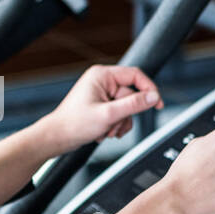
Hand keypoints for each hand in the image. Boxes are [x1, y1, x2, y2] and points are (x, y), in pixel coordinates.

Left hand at [39, 65, 163, 153]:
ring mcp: (101, 94)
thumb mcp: (109, 114)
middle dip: (125, 116)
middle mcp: (102, 82)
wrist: (57, 138)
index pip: (135, 75)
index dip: (149, 89)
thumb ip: (134, 104)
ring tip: (106, 131)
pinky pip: (119, 114)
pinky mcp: (101, 106)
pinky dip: (114, 125)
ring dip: (120, 123)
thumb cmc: (73, 124)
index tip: (157, 103)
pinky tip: (103, 132)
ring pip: (126, 108)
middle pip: (131, 96)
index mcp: (102, 75)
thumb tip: (153, 97)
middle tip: (114, 126)